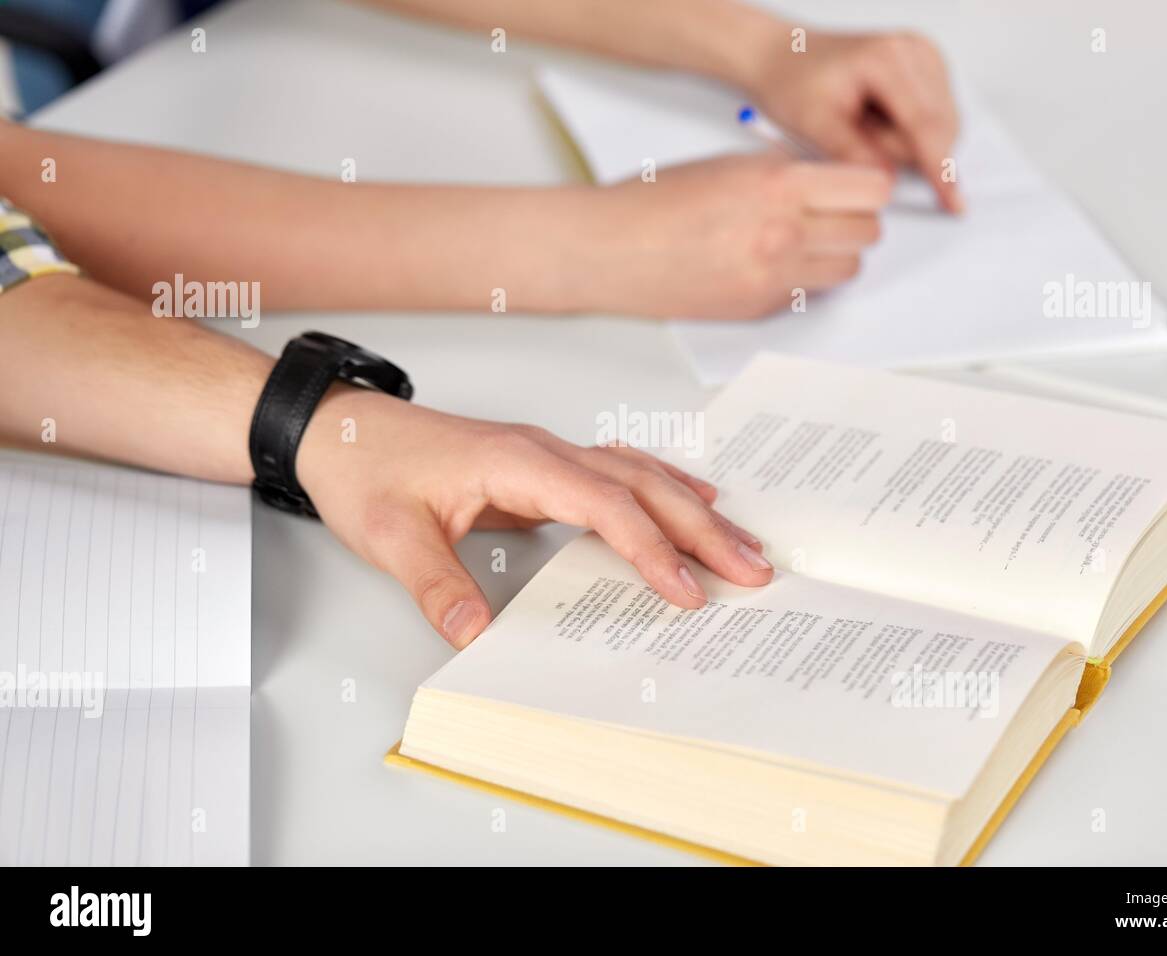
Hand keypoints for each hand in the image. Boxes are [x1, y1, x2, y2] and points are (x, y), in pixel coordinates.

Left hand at [295, 388, 773, 648]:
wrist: (342, 433)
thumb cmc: (368, 471)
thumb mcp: (391, 536)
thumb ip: (437, 584)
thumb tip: (476, 635)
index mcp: (518, 462)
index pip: (604, 504)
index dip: (650, 548)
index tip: (685, 590)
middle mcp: (545, 452)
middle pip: (642, 486)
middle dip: (702, 528)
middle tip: (752, 569)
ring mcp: (549, 455)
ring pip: (641, 476)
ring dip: (695, 510)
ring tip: (743, 545)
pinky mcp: (544, 467)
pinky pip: (622, 474)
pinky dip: (667, 488)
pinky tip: (695, 498)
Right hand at [581, 153, 891, 318]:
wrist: (610, 250)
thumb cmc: (656, 201)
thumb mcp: (729, 163)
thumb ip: (785, 171)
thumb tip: (829, 183)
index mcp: (778, 184)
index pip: (871, 189)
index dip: (869, 186)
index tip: (860, 186)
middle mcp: (784, 233)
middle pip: (868, 231)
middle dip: (857, 219)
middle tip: (835, 213)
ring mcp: (774, 277)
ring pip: (849, 268)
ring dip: (837, 253)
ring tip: (807, 240)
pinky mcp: (760, 307)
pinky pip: (810, 292)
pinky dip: (803, 277)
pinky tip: (770, 262)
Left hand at [747, 31, 962, 213]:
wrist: (785, 59)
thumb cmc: (793, 83)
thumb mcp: (811, 123)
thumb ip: (850, 153)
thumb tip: (888, 182)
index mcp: (888, 58)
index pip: (925, 126)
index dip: (939, 169)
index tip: (953, 202)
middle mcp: (916, 52)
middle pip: (938, 131)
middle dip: (899, 152)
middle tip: (854, 136)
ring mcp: (927, 59)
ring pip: (942, 130)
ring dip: (903, 144)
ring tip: (862, 126)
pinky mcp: (929, 72)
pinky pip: (935, 123)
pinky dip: (908, 135)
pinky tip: (877, 121)